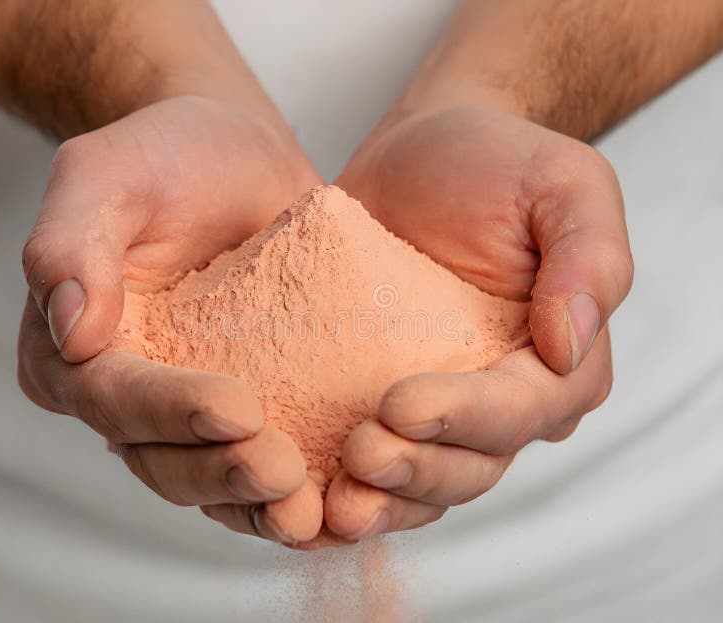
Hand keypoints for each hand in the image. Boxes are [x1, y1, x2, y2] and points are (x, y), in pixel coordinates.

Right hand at [18, 95, 323, 544]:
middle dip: (220, 472)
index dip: (170, 412)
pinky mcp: (246, 407)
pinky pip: (255, 461)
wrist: (235, 159)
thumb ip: (71, 243)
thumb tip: (70, 330)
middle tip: (283, 472)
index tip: (239, 410)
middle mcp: (124, 393)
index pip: (113, 397)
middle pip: (160, 457)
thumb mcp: (106, 175)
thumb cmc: (168, 156)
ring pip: (208, 478)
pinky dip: (289, 491)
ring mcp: (185, 409)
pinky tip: (333, 503)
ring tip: (310, 511)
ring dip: (256, 502)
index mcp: (74, 349)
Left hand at [324, 105, 632, 538]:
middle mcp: (506, 399)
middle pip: (473, 463)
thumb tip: (572, 342)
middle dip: (418, 470)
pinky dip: (343, 484)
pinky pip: (376, 456)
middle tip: (357, 456)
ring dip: (382, 499)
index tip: (398, 404)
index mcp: (559, 360)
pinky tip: (306, 496)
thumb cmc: (497, 160)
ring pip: (424, 480)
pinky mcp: (383, 400)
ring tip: (332, 502)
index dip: (466, 418)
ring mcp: (443, 408)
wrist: (422, 152)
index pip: (523, 409)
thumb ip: (590, 258)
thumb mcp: (564, 184)